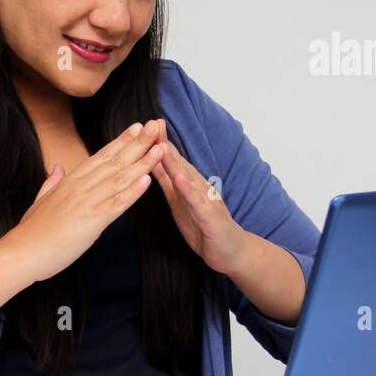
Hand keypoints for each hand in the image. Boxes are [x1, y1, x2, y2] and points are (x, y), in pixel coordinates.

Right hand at [3, 121, 163, 284]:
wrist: (22, 252)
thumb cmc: (30, 231)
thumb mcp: (40, 200)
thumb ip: (51, 182)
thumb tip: (57, 168)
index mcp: (70, 181)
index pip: (101, 156)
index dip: (121, 141)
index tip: (137, 127)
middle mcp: (80, 187)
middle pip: (115, 161)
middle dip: (138, 143)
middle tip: (156, 126)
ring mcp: (87, 202)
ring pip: (120, 179)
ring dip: (143, 163)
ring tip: (160, 148)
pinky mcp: (91, 222)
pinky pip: (117, 204)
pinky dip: (133, 192)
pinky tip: (148, 181)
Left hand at [149, 136, 247, 274]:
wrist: (230, 251)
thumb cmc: (204, 227)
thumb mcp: (179, 202)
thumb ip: (168, 182)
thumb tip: (152, 163)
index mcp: (188, 185)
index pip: (171, 161)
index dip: (158, 144)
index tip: (145, 126)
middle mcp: (198, 187)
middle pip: (179, 163)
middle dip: (165, 144)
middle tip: (154, 124)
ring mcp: (205, 199)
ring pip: (188, 178)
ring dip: (175, 161)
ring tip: (162, 146)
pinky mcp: (209, 215)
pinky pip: (197, 201)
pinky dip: (188, 189)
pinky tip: (179, 178)